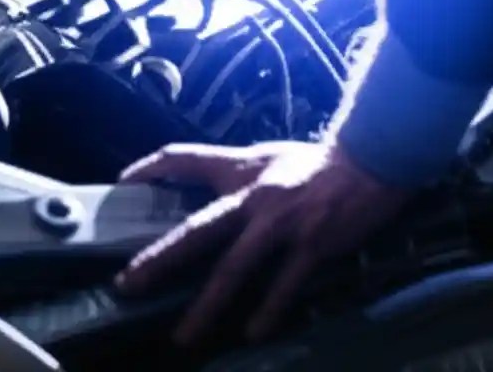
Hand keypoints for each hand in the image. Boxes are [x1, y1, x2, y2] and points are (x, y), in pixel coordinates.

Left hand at [115, 140, 408, 345]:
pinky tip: (252, 331)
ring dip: (206, 305)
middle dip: (159, 259)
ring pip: (233, 268)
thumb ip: (236, 176)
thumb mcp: (266, 157)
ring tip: (184, 335)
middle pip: (196, 229)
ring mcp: (281, 223)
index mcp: (238, 169)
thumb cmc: (315, 163)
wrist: (370, 159)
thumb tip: (205, 195)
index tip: (122, 182)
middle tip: (128, 283)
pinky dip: (267, 309)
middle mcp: (252, 196)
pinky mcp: (311, 244)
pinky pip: (284, 284)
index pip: (182, 156)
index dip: (150, 167)